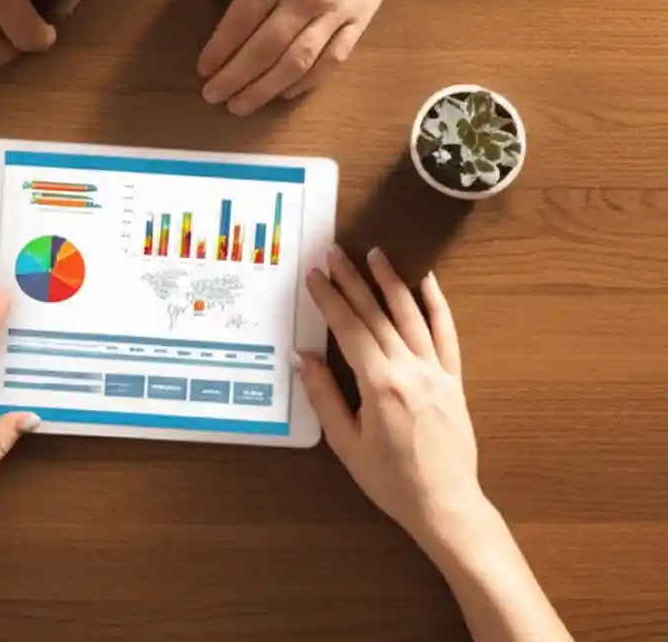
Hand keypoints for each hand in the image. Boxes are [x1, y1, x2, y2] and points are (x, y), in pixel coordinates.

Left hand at [198, 0, 416, 115]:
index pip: (239, 23)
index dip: (218, 51)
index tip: (203, 69)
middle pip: (263, 52)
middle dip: (234, 79)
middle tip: (214, 96)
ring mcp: (337, 10)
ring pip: (296, 64)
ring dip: (265, 90)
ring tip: (242, 105)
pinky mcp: (363, 17)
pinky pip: (333, 60)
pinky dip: (308, 82)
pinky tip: (286, 92)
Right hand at [297, 246, 483, 545]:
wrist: (444, 503)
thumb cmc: (389, 480)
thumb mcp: (345, 443)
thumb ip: (324, 396)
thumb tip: (302, 357)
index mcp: (380, 384)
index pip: (350, 329)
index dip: (330, 299)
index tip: (315, 275)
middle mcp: (410, 370)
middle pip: (377, 315)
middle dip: (353, 280)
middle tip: (334, 252)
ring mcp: (436, 371)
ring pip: (411, 315)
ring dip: (390, 282)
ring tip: (375, 254)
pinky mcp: (454, 379)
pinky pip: (446, 334)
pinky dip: (436, 305)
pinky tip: (427, 282)